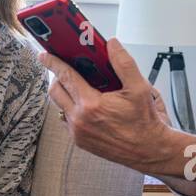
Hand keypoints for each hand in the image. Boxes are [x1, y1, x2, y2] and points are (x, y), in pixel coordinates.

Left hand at [36, 38, 179, 170]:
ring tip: (79, 87)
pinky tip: (86, 105)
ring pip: (60, 106)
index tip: (46, 55)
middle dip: (57, 77)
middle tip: (65, 70)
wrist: (149, 150)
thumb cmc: (145, 123)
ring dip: (65, 94)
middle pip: (55, 91)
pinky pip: (67, 121)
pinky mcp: (80, 142)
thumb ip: (124, 63)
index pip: (66, 76)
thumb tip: (113, 45)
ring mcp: (78, 132)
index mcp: (91, 105)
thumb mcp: (139, 88)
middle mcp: (80, 120)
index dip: (54, 62)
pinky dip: (72, 110)